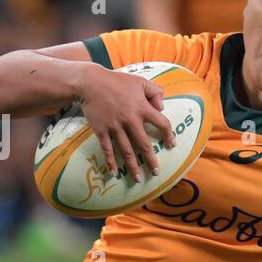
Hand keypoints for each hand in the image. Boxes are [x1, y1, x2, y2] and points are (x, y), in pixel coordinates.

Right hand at [75, 64, 175, 183]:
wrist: (90, 82)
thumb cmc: (117, 81)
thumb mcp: (140, 82)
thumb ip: (155, 92)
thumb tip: (163, 107)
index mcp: (142, 108)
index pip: (162, 124)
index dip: (168, 135)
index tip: (172, 145)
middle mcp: (130, 120)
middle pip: (144, 144)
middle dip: (151, 160)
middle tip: (156, 173)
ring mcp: (115, 127)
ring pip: (126, 151)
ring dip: (133, 166)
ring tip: (138, 179)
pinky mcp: (101, 130)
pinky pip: (107, 149)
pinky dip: (111, 162)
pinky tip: (115, 173)